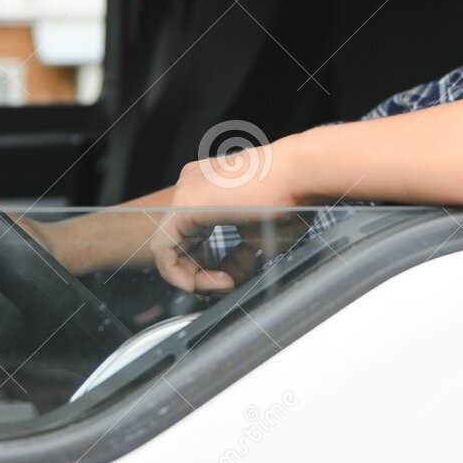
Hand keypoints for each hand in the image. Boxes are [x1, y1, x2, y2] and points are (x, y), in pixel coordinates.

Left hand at [151, 140, 311, 292]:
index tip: (232, 279)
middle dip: (200, 274)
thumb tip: (227, 278)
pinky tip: (203, 283)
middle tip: (226, 287)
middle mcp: (192, 186)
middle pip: (181, 243)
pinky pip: (164, 250)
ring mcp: (184, 192)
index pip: (195, 235)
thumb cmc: (290, 197)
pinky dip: (179, 274)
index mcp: (209, 188)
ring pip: (169, 249)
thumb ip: (239, 257)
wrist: (299, 176)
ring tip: (224, 284)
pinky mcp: (182, 205)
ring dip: (193, 277)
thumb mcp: (260, 236)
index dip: (208, 265)